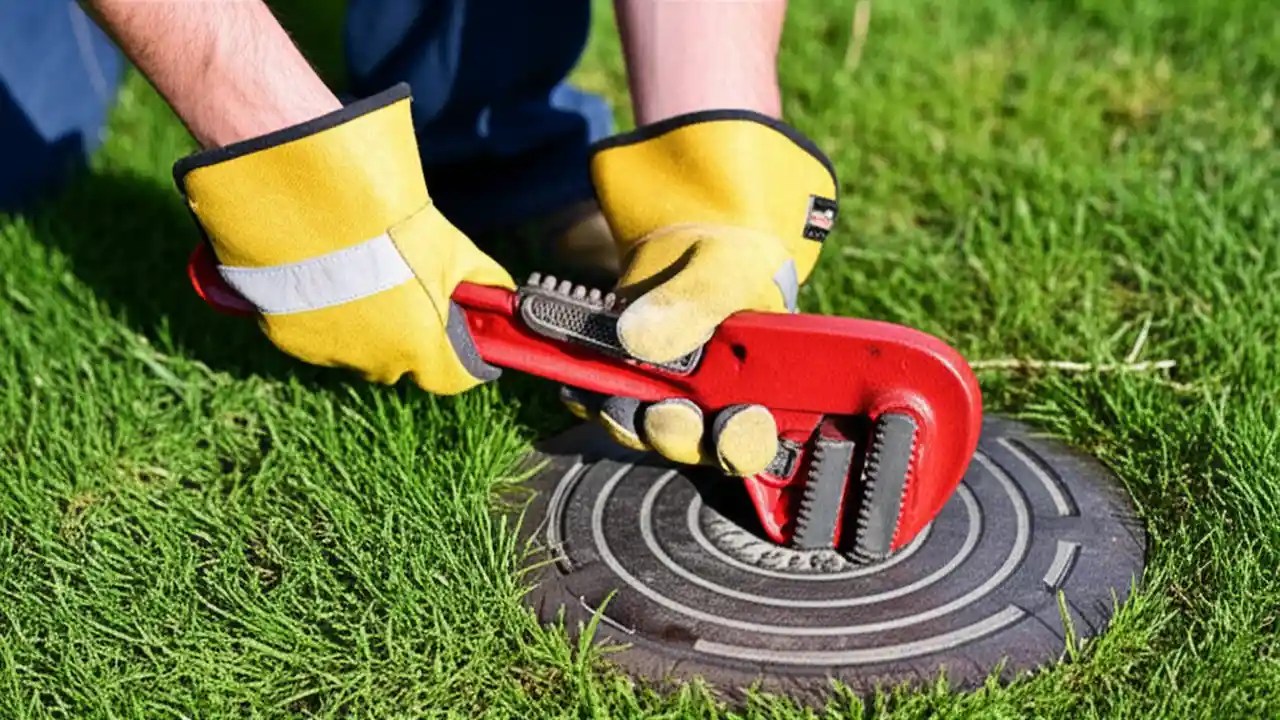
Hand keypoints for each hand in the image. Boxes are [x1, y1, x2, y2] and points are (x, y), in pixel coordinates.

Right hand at [175, 85, 513, 393]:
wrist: (316, 208)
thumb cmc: (391, 228)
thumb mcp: (451, 250)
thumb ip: (483, 279)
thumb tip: (505, 292)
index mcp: (421, 347)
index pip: (452, 378)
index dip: (464, 364)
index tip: (469, 351)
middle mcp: (377, 361)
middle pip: (402, 362)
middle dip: (409, 336)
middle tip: (404, 294)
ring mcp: (330, 353)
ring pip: (355, 349)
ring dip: (362, 326)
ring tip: (356, 275)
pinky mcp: (290, 339)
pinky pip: (315, 335)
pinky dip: (322, 315)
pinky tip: (320, 277)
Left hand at [563, 111, 837, 475]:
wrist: (686, 239)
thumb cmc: (728, 260)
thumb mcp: (724, 269)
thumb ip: (695, 304)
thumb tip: (637, 338)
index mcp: (760, 390)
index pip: (757, 438)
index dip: (741, 443)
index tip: (726, 423)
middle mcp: (717, 408)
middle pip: (696, 446)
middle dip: (674, 434)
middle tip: (657, 414)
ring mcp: (671, 402)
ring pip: (645, 432)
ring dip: (625, 418)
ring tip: (606, 397)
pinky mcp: (629, 387)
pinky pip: (606, 404)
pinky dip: (589, 396)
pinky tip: (575, 382)